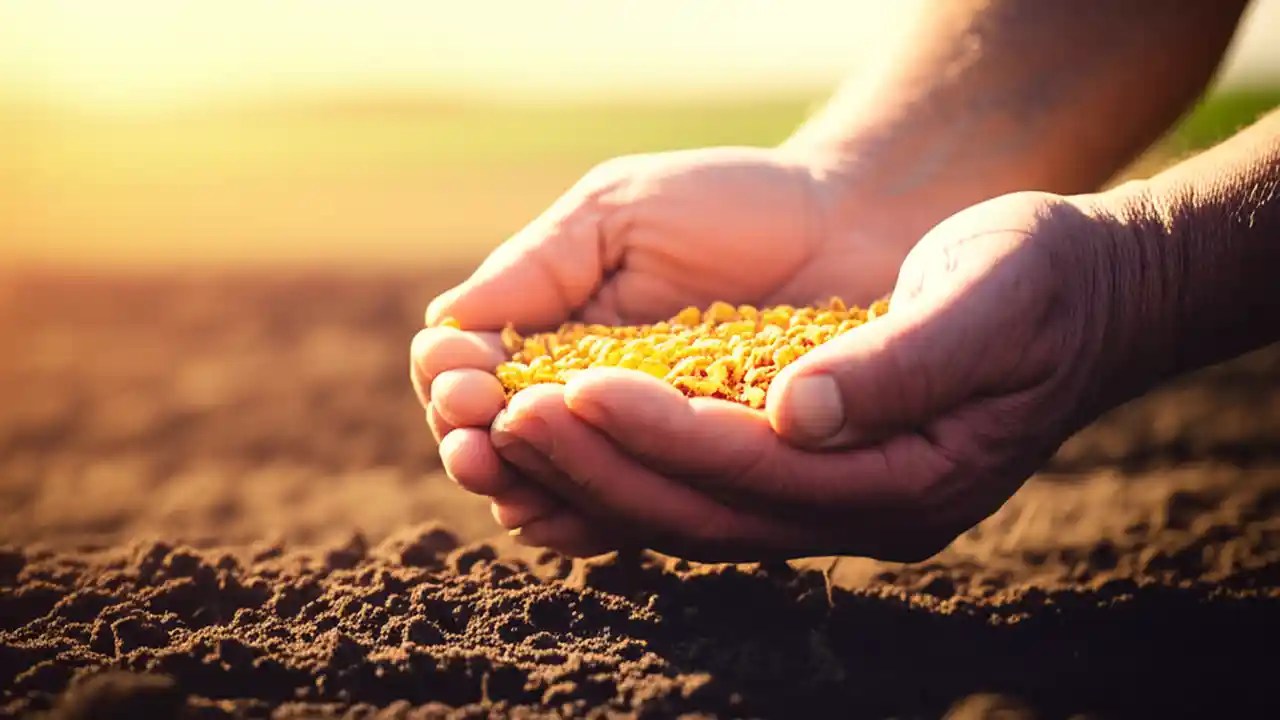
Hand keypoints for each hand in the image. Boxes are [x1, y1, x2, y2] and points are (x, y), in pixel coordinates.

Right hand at [411, 147, 916, 553]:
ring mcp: (642, 443)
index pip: (470, 371)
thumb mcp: (619, 214)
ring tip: (512, 484)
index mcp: (554, 330)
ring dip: (525, 489)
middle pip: (501, 442)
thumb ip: (536, 267)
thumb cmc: (734, 203)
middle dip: (475, 445)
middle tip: (475, 441)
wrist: (853, 227)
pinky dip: (595, 521)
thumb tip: (442, 326)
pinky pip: (639, 515)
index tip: (461, 377)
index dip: (452, 381)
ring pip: (561, 487)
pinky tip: (569, 517)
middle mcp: (587, 396)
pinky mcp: (701, 479)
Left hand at [485, 191, 1130, 560]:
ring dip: (598, 478)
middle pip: (708, 513)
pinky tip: (570, 439)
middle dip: (602, 468)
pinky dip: (633, 470)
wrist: (1084, 293)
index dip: (660, 434)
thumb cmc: (1044, 280)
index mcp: (913, 480)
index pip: (760, 471)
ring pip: (694, 513)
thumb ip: (902, 363)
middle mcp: (867, 511)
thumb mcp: (991, 300)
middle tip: (503, 419)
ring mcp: (839, 502)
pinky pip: (706, 491)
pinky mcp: (814, 474)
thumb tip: (795, 414)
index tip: (571, 387)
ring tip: (507, 431)